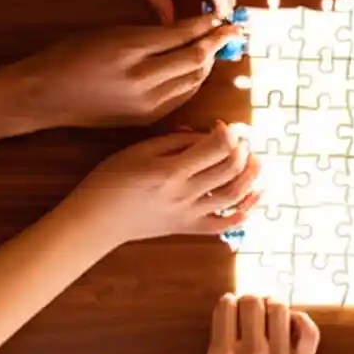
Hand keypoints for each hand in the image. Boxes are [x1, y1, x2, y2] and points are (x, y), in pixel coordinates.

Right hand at [0, 18, 238, 130]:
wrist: (46, 96)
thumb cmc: (73, 56)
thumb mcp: (113, 33)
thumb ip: (154, 33)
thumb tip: (191, 29)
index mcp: (131, 50)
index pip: (183, 37)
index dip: (207, 27)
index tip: (224, 19)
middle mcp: (142, 80)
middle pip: (194, 61)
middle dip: (216, 45)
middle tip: (231, 33)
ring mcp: (146, 104)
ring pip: (193, 81)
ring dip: (208, 64)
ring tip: (216, 48)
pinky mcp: (146, 120)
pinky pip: (182, 98)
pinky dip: (194, 82)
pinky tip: (197, 70)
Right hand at [65, 126, 260, 245]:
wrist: (97, 220)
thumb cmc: (111, 179)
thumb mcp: (139, 150)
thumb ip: (176, 140)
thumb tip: (208, 134)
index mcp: (171, 170)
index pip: (217, 147)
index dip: (228, 132)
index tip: (224, 125)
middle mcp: (185, 193)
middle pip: (231, 168)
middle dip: (243, 149)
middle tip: (241, 140)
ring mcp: (190, 214)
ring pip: (235, 195)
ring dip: (252, 175)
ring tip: (255, 160)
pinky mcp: (190, 228)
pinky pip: (225, 224)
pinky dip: (246, 210)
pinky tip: (256, 195)